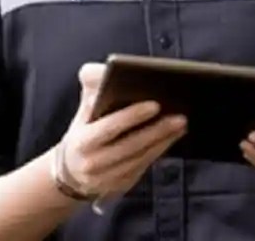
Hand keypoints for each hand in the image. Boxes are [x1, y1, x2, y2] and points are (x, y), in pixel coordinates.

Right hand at [56, 63, 186, 200]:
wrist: (73, 170)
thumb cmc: (84, 130)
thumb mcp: (83, 108)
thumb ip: (92, 86)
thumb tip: (104, 69)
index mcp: (81, 142)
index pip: (108, 128)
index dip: (131, 116)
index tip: (154, 104)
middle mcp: (93, 164)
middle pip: (130, 146)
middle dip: (157, 131)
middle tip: (180, 116)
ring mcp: (108, 178)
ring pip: (141, 158)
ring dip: (164, 140)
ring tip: (181, 123)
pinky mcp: (122, 185)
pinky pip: (145, 166)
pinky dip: (161, 150)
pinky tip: (174, 136)